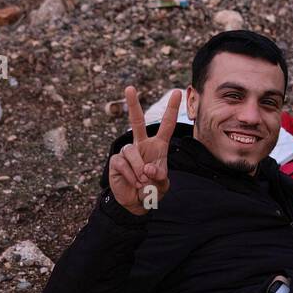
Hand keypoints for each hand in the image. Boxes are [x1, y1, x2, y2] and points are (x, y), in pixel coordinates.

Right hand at [107, 86, 180, 216]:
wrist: (136, 203)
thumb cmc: (152, 190)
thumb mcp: (162, 185)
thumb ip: (159, 177)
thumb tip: (147, 168)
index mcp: (158, 147)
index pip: (166, 126)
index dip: (171, 110)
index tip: (176, 92)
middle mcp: (142, 145)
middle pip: (137, 122)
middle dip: (133, 105)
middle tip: (130, 88)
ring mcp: (128, 152)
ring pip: (132, 151)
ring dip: (139, 169)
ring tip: (143, 182)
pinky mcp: (117, 161)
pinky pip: (124, 164)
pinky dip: (131, 176)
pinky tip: (134, 183)